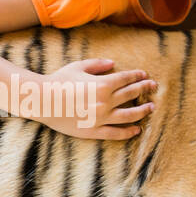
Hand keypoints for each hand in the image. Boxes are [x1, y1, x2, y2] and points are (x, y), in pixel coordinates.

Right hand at [36, 58, 156, 139]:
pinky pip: (115, 133)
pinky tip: (137, 130)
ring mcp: (101, 117)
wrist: (42, 101)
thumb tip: (113, 63)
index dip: (137, 76)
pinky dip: (128, 132)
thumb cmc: (59, 81)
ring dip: (142, 111)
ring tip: (151, 108)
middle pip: (131, 94)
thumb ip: (97, 64)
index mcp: (103, 83)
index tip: (144, 75)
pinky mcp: (94, 130)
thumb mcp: (78, 67)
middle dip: (144, 88)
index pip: (126, 79)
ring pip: (129, 115)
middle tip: (153, 86)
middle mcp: (105, 101)